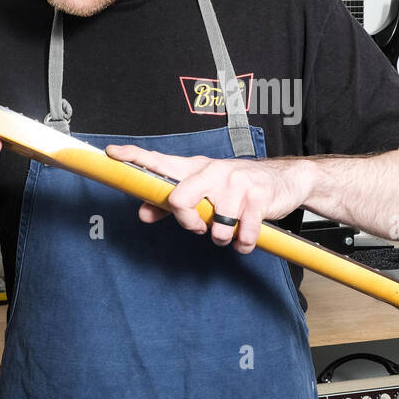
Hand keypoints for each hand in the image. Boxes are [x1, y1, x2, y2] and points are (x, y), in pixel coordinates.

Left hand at [104, 144, 310, 252]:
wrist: (287, 179)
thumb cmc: (240, 187)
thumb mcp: (206, 190)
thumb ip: (172, 204)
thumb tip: (143, 213)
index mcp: (196, 169)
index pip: (159, 160)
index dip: (134, 157)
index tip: (112, 153)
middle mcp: (213, 172)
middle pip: (180, 199)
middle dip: (187, 222)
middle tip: (199, 226)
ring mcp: (236, 184)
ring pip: (215, 227)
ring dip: (223, 238)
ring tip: (231, 229)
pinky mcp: (257, 199)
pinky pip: (242, 236)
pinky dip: (244, 244)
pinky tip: (246, 236)